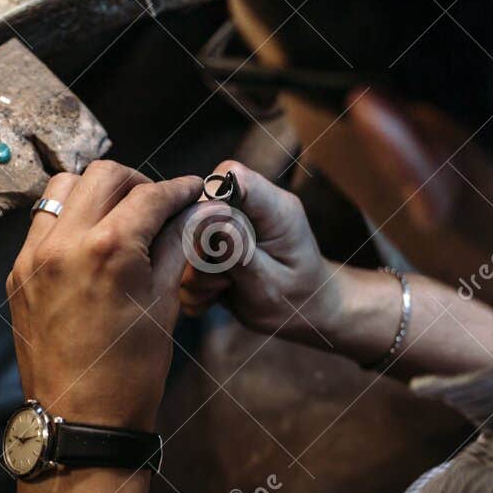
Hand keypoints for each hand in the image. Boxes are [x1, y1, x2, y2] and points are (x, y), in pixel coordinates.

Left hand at [7, 162, 203, 431]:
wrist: (81, 421)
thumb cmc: (129, 374)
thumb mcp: (164, 305)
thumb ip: (174, 248)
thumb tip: (187, 215)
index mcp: (108, 251)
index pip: (150, 195)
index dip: (179, 189)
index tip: (191, 191)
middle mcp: (64, 244)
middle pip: (103, 175)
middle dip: (137, 182)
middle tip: (156, 203)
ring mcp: (34, 258)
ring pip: (63, 188)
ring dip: (95, 193)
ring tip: (119, 217)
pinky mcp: (18, 274)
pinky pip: (41, 223)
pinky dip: (68, 220)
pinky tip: (89, 242)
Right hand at [178, 160, 333, 337]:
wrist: (303, 316)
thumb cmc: (297, 301)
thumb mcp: (271, 285)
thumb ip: (241, 253)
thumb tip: (213, 222)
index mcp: (275, 210)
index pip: (233, 176)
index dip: (209, 199)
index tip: (205, 241)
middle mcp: (251, 212)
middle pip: (201, 206)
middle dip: (198, 249)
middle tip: (222, 281)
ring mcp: (231, 228)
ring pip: (189, 238)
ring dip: (197, 272)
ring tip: (222, 291)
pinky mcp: (217, 247)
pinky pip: (189, 259)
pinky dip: (195, 285)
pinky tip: (214, 297)